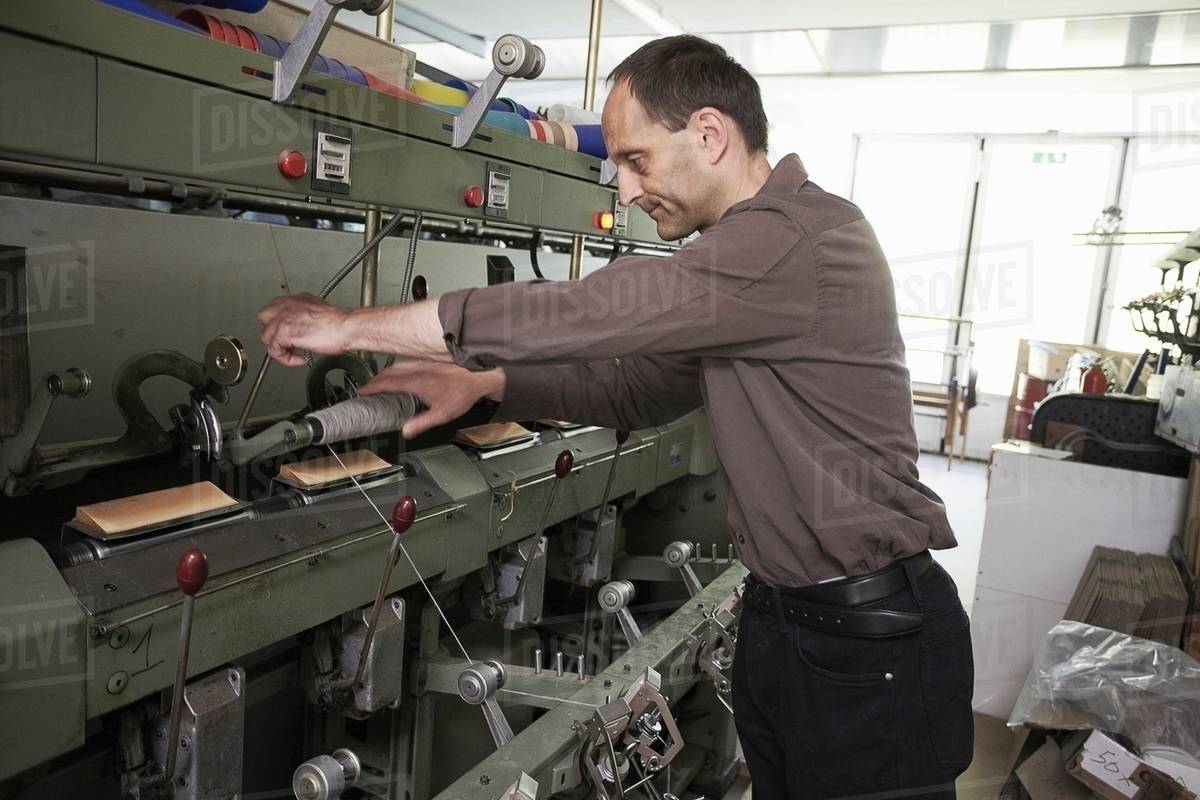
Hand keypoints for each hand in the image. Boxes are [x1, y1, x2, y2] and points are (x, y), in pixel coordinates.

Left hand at [257, 294, 351, 366]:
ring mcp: (284, 318)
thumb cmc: (340, 324)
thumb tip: (301, 329)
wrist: (347, 328)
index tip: (291, 336)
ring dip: (280, 348)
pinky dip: (286, 359)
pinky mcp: (284, 332)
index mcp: (297, 300)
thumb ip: (305, 318)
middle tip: (287, 343)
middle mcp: (288, 306)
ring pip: (266, 336)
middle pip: (264, 318)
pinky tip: (299, 358)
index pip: (275, 309)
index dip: (280, 324)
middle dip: (273, 332)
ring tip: (295, 353)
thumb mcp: (319, 314)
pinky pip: (274, 350)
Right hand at [359, 361, 505, 437]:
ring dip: (385, 374)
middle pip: (388, 372)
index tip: (362, 390)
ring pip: (397, 366)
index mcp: (416, 382)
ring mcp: (422, 364)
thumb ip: (421, 423)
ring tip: (379, 381)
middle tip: (366, 387)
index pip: (387, 383)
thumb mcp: (441, 414)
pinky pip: (406, 364)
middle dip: (375, 380)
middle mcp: (417, 370)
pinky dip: (396, 369)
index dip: (372, 387)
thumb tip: (406, 431)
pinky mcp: (428, 362)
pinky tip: (400, 375)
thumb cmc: (462, 392)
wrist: (477, 376)